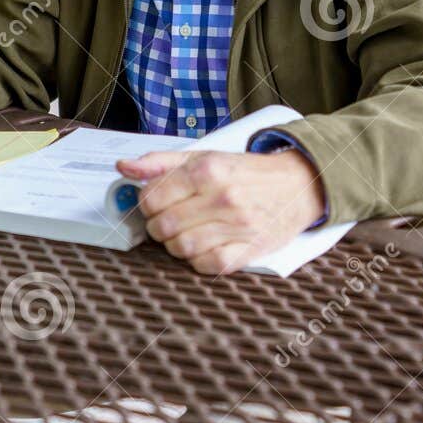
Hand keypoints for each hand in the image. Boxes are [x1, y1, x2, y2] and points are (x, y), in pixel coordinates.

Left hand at [116, 147, 326, 274]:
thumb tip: (124, 167)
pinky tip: (203, 247)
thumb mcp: (205, 157)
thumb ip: (161, 162)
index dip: (146, 203)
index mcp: (208, 170)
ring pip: (181, 248)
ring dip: (175, 245)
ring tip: (184, 233)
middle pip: (164, 225)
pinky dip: (197, 260)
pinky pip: (207, 264)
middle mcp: (222, 197)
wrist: (299, 185)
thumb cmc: (247, 173)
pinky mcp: (248, 250)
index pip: (152, 197)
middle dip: (158, 226)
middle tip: (167, 221)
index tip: (155, 203)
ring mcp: (237, 226)